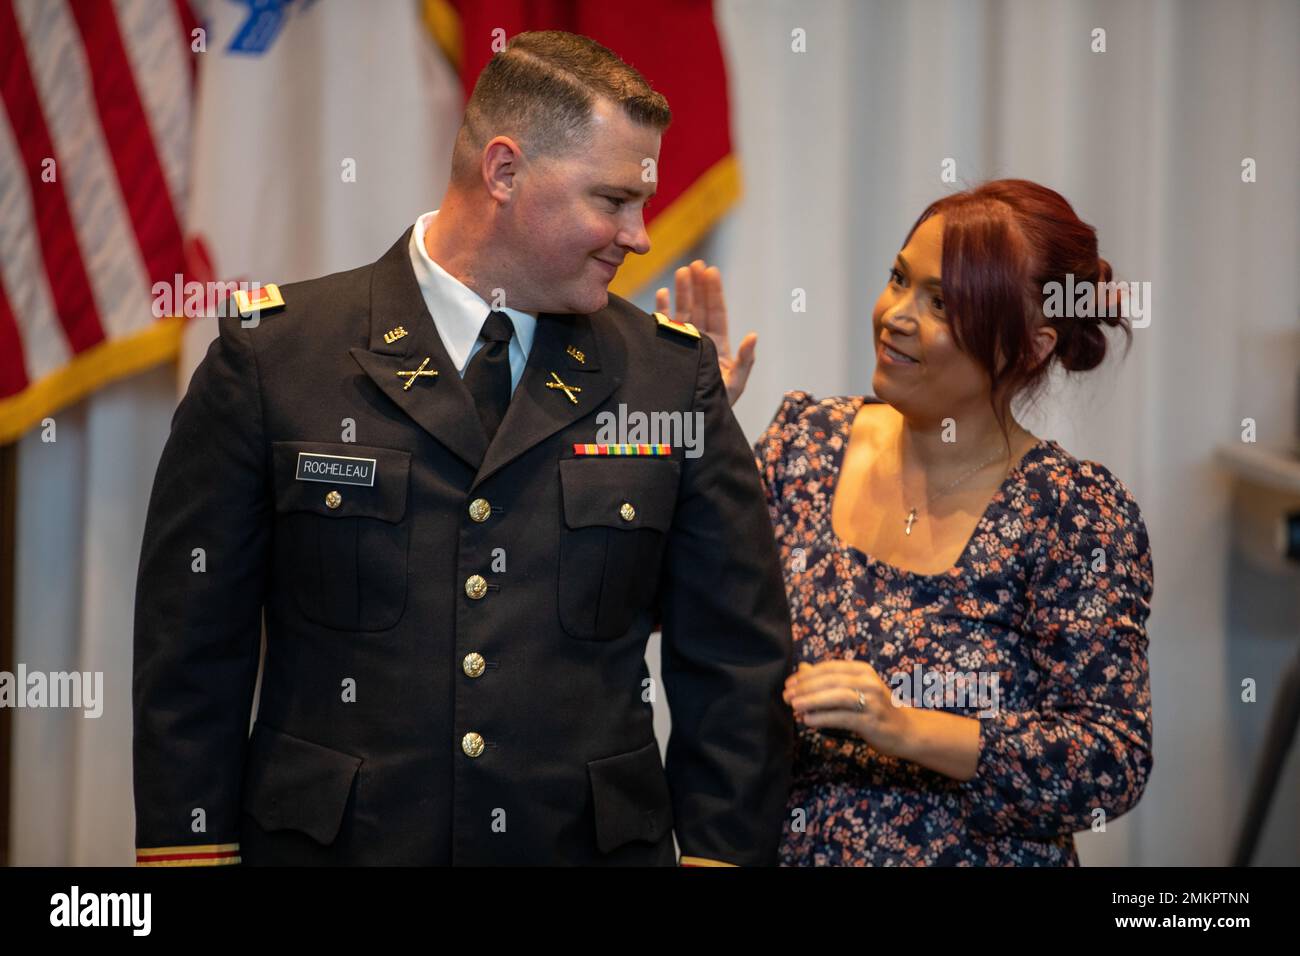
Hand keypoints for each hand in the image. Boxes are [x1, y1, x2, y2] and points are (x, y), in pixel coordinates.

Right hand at [655, 259, 755, 407]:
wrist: (694, 421)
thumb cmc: (718, 405)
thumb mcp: (736, 383)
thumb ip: (744, 360)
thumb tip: (753, 335)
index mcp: (718, 345)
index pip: (716, 313)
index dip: (713, 292)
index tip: (710, 271)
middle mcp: (700, 341)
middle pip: (699, 307)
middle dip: (697, 285)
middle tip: (695, 264)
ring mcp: (683, 344)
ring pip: (683, 313)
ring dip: (682, 293)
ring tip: (681, 272)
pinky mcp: (668, 350)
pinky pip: (664, 326)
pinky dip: (662, 311)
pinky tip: (661, 294)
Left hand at [782, 660, 912, 756]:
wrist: (907, 730)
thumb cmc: (876, 709)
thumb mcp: (854, 688)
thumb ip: (830, 678)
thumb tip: (802, 669)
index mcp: (862, 670)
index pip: (829, 668)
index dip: (806, 675)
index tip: (789, 683)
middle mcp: (868, 682)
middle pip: (830, 680)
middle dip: (805, 687)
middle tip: (786, 695)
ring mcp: (872, 702)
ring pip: (836, 696)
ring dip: (812, 700)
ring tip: (793, 705)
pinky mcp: (871, 721)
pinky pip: (842, 718)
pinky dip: (822, 718)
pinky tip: (808, 720)